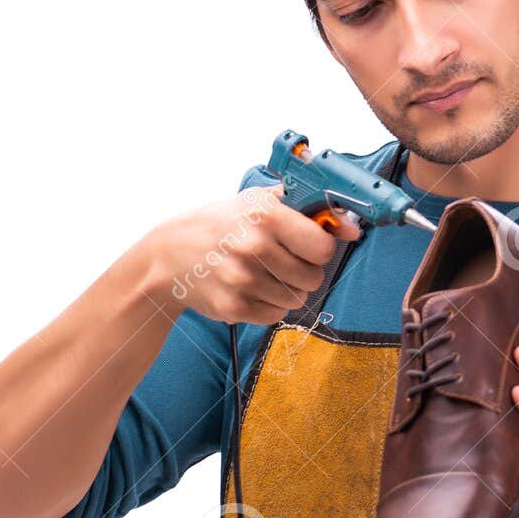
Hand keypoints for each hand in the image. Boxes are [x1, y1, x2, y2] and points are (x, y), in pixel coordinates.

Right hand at [142, 184, 362, 325]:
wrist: (168, 256)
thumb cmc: (219, 225)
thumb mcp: (255, 202)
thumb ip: (305, 208)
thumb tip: (350, 227)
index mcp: (265, 216)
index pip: (323, 247)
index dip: (319, 248)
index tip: (306, 245)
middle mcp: (253, 248)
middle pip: (314, 277)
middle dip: (304, 271)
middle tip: (282, 262)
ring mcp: (243, 280)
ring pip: (297, 299)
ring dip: (287, 290)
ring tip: (263, 275)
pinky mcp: (234, 307)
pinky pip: (276, 315)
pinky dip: (268, 305)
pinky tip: (249, 289)